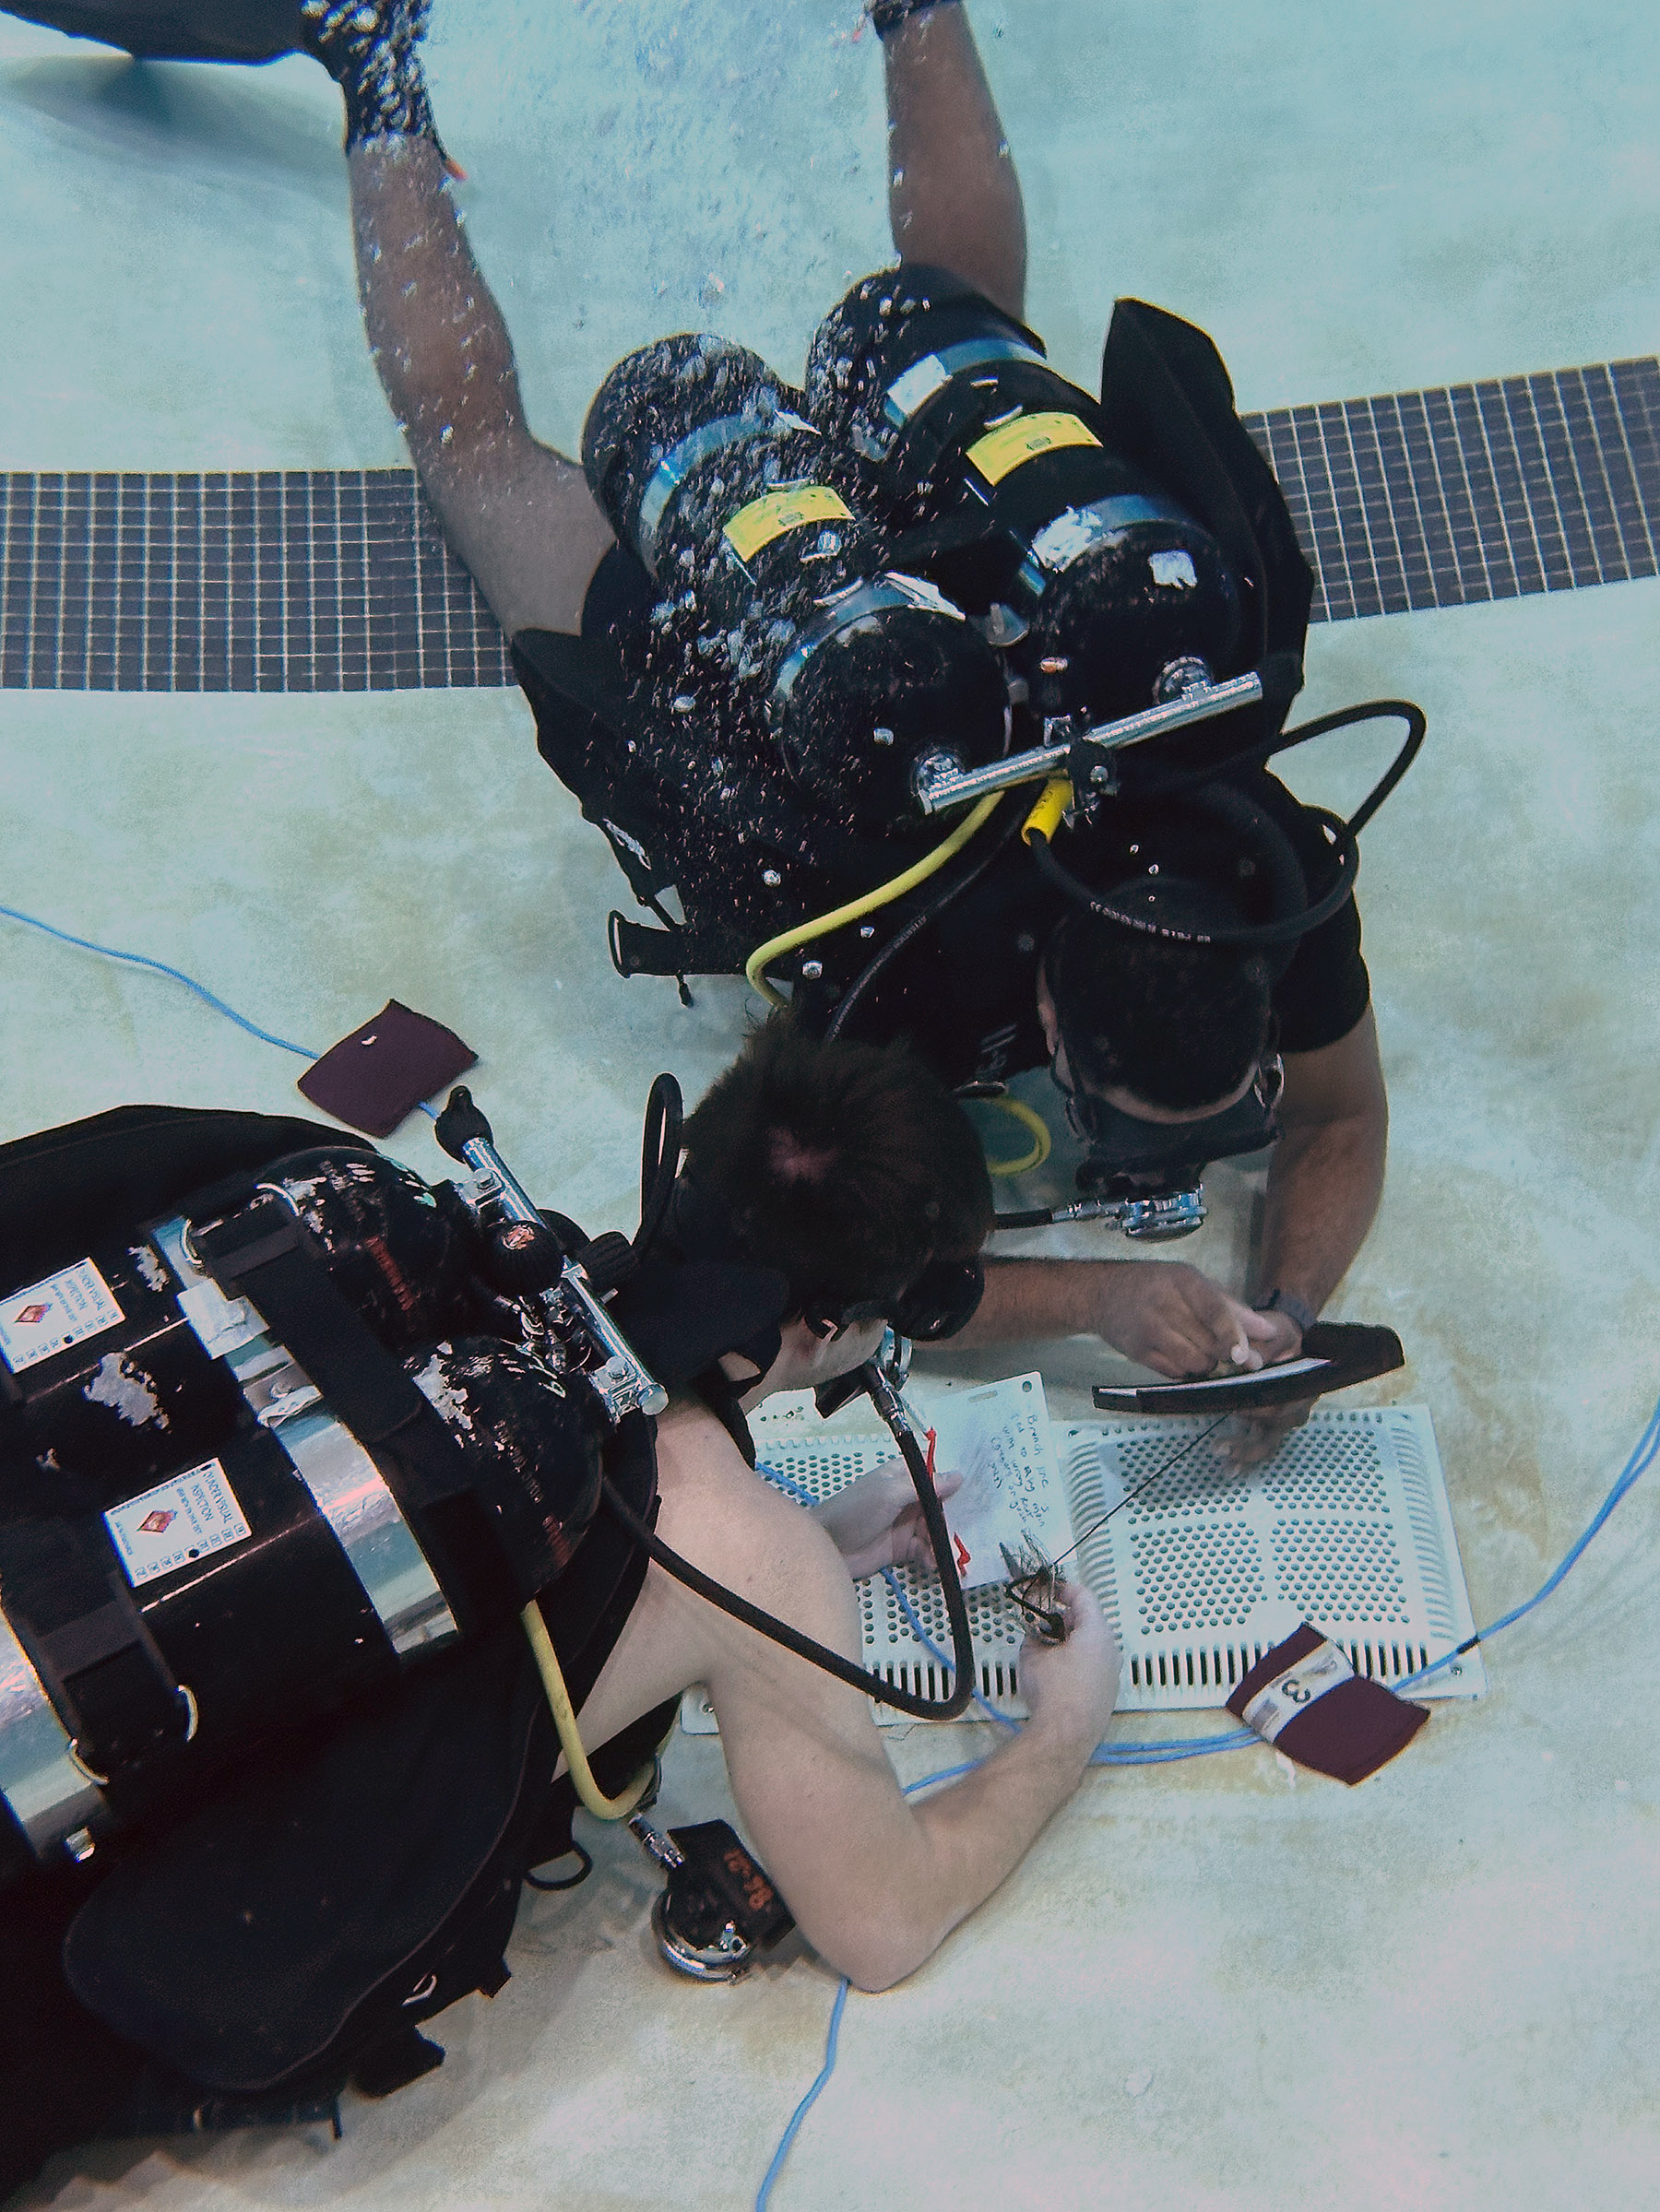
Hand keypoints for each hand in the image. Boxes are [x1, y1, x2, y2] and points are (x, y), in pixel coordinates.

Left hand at [813, 1460, 963, 1579]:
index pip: (935, 1473)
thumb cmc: (855, 1511)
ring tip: (942, 1555)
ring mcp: (905, 1524)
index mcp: (902, 1477)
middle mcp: (907, 1498)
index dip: (955, 1481)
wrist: (827, 1548)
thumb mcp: (890, 1493)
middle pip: (941, 1505)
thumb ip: (925, 1486)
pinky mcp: (902, 1548)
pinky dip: (932, 1556)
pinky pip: (926, 1549)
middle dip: (953, 1518)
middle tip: (963, 1532)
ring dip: (942, 1542)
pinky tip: (932, 1563)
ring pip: (936, 1530)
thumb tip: (959, 1476)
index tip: (980, 1490)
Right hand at [1017, 1582, 1120, 1753]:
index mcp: (1096, 1632)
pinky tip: (1058, 1674)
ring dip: (1071, 1641)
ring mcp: (1112, 1673)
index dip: (1064, 1589)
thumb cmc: (1052, 1690)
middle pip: (1090, 1621)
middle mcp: (1111, 1649)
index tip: (1049, 1590)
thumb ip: (1033, 1635)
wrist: (1065, 1736)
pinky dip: (1078, 1661)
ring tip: (1047, 1651)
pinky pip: (1094, 1666)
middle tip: (1042, 1624)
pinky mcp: (1108, 1693)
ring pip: (1092, 1645)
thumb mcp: (1032, 1655)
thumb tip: (1035, 1633)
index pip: (1084, 1597)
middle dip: (1065, 1619)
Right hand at [1086, 1262, 1281, 1379]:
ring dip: (1206, 1364)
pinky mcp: (1138, 1353)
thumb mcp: (1192, 1283)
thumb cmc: (1156, 1285)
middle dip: (1227, 1354)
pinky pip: (1175, 1373)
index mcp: (1183, 1281)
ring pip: (1195, 1363)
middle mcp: (1164, 1304)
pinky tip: (1179, 1354)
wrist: (1102, 1293)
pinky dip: (1185, 1370)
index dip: (1233, 1335)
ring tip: (1199, 1349)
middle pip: (1209, 1344)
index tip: (1245, 1355)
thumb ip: (1231, 1306)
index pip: (1214, 1311)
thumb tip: (1268, 1332)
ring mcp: (1149, 1330)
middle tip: (1235, 1355)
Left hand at [1216, 1312, 1311, 1465]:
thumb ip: (1259, 1344)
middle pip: (1274, 1431)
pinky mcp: (1270, 1421)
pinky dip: (1246, 1456)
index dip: (1259, 1411)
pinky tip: (1229, 1469)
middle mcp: (1296, 1406)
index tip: (1235, 1411)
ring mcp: (1284, 1417)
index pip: (1282, 1405)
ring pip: (1268, 1442)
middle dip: (1247, 1442)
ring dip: (1245, 1454)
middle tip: (1219, 1446)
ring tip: (1222, 1461)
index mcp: (1302, 1383)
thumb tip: (1244, 1360)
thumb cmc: (1279, 1332)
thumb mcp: (1273, 1330)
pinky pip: (1262, 1443)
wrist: (1284, 1335)